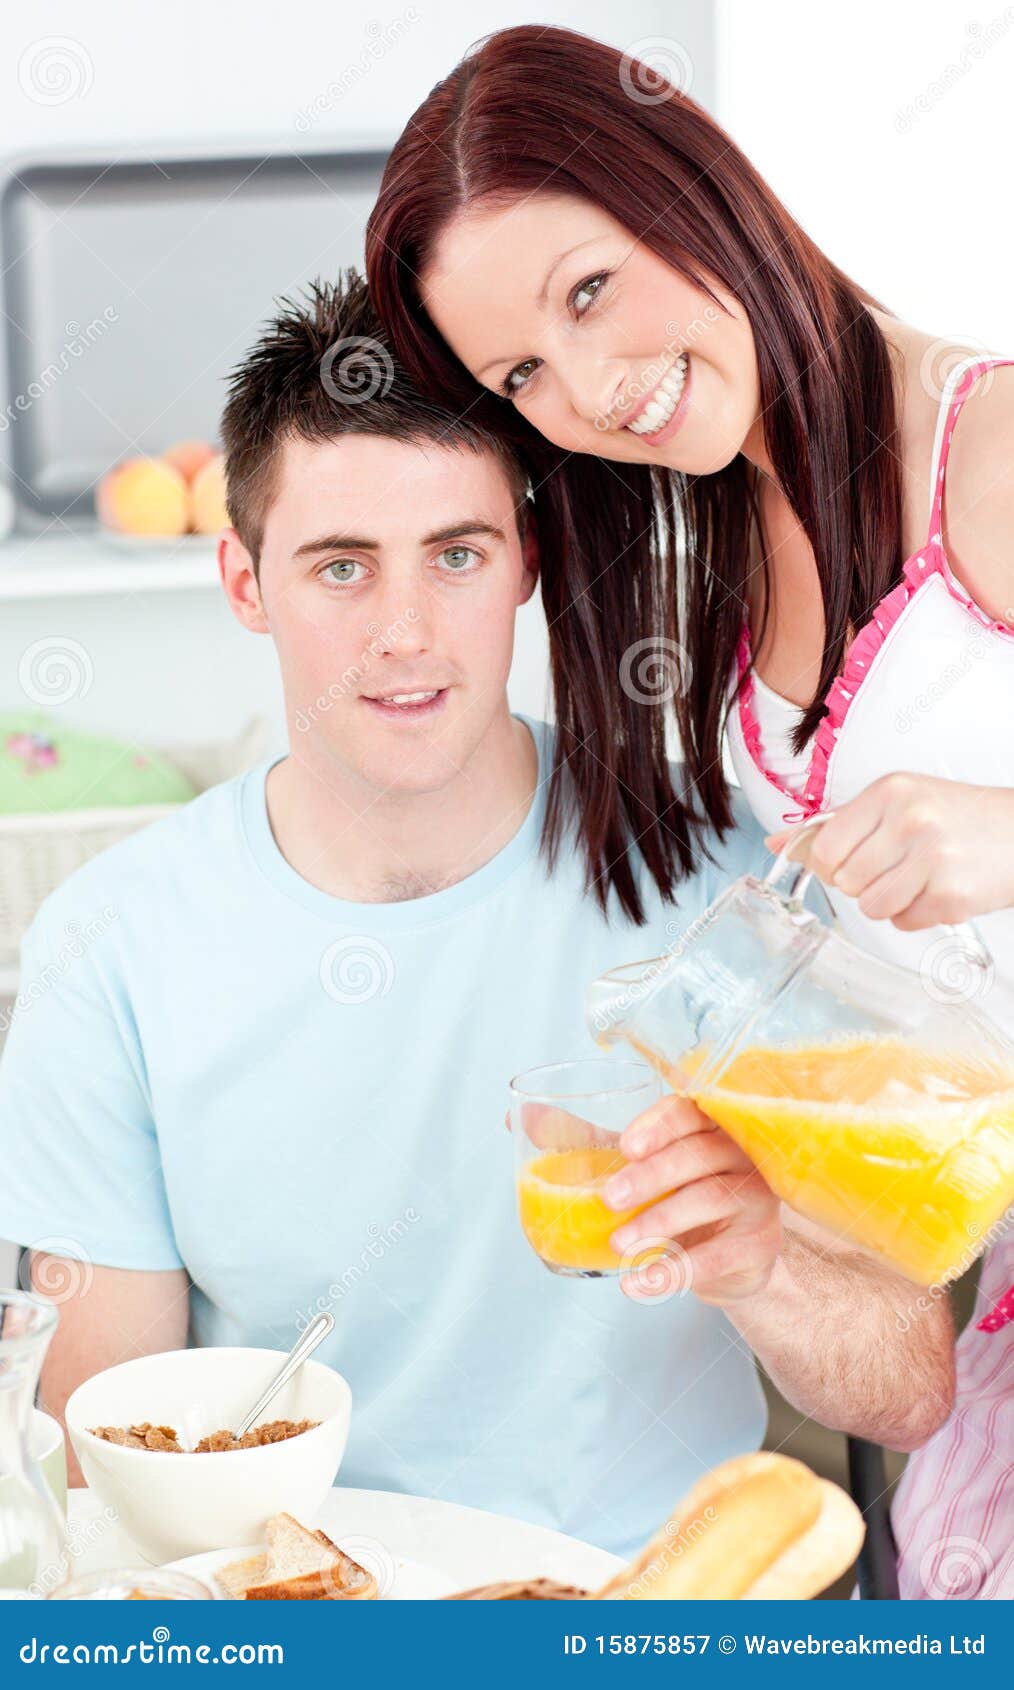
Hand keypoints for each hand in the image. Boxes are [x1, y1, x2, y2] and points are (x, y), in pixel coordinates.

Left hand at [603, 1094, 781, 1306]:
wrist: (728, 1262)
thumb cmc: (679, 1198)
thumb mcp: (635, 1166)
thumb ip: (585, 1140)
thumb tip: (519, 1117)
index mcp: (710, 1126)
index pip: (691, 1112)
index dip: (659, 1125)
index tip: (625, 1147)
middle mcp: (741, 1155)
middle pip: (699, 1154)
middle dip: (651, 1176)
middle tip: (609, 1199)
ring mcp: (755, 1199)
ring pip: (711, 1200)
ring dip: (658, 1222)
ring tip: (618, 1244)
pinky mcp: (757, 1245)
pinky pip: (713, 1258)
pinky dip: (670, 1273)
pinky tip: (637, 1284)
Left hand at [767, 774, 1013, 930]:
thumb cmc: (957, 817)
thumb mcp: (899, 801)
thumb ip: (838, 823)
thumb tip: (777, 844)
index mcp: (890, 792)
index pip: (824, 847)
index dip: (828, 864)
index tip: (846, 863)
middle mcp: (910, 821)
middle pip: (844, 880)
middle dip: (863, 882)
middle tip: (895, 867)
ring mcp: (932, 859)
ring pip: (870, 906)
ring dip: (889, 902)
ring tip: (916, 879)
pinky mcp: (951, 895)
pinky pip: (903, 922)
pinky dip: (915, 914)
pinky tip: (937, 890)